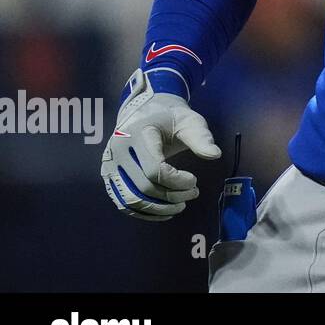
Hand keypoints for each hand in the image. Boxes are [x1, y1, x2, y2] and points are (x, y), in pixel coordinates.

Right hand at [100, 68, 222, 220]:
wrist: (145, 111)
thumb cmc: (169, 117)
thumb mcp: (189, 121)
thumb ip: (201, 138)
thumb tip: (215, 155)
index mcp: (137, 134)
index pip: (154, 169)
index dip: (176, 181)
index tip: (194, 180)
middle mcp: (118, 152)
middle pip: (144, 187)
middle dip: (172, 196)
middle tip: (194, 193)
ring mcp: (110, 166)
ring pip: (131, 200)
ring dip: (158, 209)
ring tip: (181, 205)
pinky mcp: (110, 177)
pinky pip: (123, 203)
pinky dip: (144, 212)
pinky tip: (164, 211)